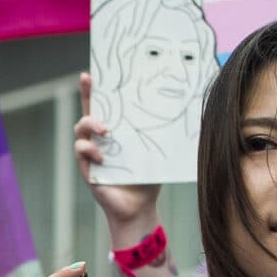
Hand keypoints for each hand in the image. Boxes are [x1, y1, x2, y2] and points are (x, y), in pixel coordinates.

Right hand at [76, 72, 161, 242]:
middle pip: (88, 108)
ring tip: (106, 130)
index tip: (97, 69)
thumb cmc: (148, 177)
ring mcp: (91, 151)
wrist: (138, 207)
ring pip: (80, 127)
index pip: (108, 103)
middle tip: (88, 79)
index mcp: (118, 130)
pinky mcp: (87, 167)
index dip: (101, 86)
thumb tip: (196, 112)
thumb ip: (168, 132)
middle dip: (86, 91)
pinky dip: (90, 150)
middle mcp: (101, 137)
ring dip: (90, 123)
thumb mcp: (159, 150)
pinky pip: (81, 150)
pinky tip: (102, 156)